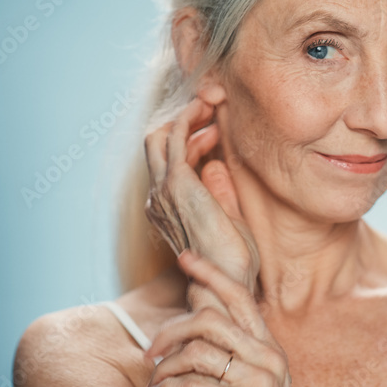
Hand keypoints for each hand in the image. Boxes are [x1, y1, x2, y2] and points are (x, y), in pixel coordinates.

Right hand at [144, 96, 259, 291]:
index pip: (165, 161)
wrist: (227, 281)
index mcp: (166, 208)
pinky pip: (176, 138)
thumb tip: (217, 165)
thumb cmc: (232, 261)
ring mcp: (164, 191)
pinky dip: (190, 121)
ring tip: (210, 105)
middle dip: (179, 120)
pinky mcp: (178, 184)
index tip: (213, 130)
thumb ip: (219, 191)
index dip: (186, 138)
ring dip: (185, 116)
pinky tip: (210, 119)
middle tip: (207, 108)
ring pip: (160, 136)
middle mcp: (158, 198)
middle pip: (153, 143)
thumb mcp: (228, 220)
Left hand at [145, 250, 297, 386]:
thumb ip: (234, 353)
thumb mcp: (251, 382)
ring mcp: (260, 383)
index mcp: (268, 348)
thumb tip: (200, 320)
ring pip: (196, 351)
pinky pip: (192, 384)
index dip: (211, 272)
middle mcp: (269, 359)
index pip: (240, 296)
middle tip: (149, 351)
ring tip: (153, 382)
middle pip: (210, 318)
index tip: (185, 256)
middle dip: (170, 330)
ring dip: (164, 367)